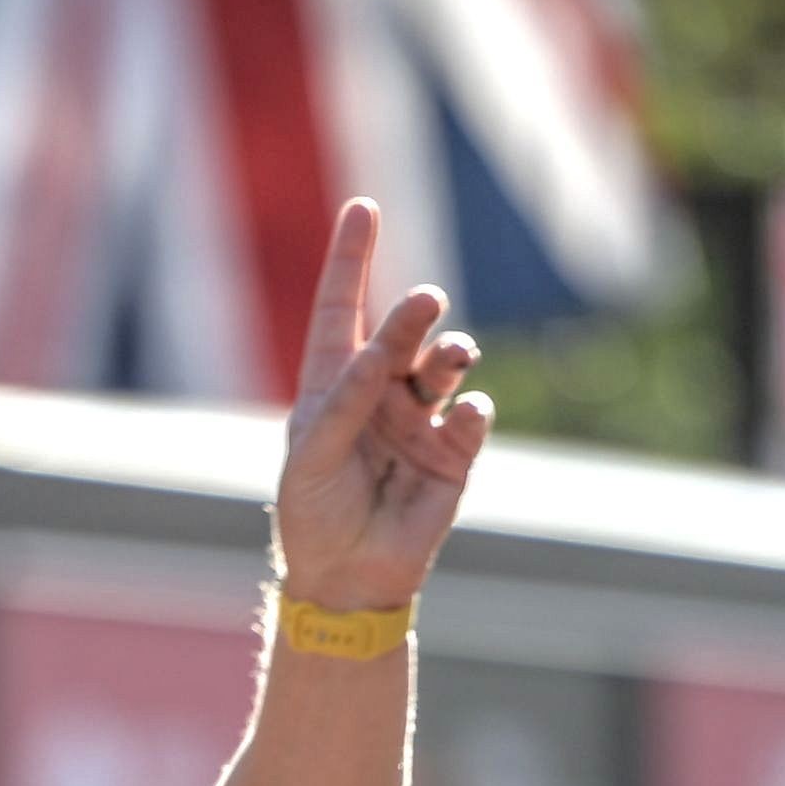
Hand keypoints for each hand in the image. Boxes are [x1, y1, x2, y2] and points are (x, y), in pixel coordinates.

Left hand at [273, 202, 492, 614]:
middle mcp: (379, 393)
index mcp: (333, 384)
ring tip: (455, 354)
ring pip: (443, 368)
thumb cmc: (314, 513)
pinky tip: (466, 414)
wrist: (345, 577)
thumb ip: (346, 401)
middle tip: (426, 301)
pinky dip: (472, 412)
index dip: (352, 260)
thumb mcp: (313, 454)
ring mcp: (419, 421)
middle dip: (413, 316)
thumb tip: (382, 354)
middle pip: (400, 336)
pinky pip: (470, 420)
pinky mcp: (452, 455)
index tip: (364, 208)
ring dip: (449, 353)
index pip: (342, 308)